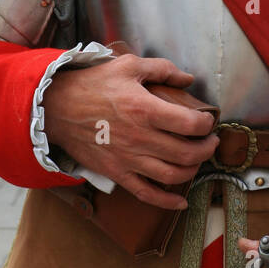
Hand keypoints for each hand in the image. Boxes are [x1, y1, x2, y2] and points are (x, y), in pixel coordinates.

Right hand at [43, 53, 218, 209]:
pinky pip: (147, 194)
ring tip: (197, 160)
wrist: (57, 108)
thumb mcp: (128, 66)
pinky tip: (181, 201)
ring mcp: (129, 159)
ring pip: (172, 175)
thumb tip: (187, 79)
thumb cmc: (93, 85)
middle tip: (211, 141)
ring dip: (193, 170)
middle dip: (207, 148)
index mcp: (145, 109)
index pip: (190, 124)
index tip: (209, 120)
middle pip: (187, 153)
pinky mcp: (117, 173)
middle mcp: (140, 138)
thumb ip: (162, 69)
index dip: (207, 124)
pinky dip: (167, 201)